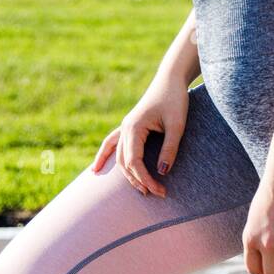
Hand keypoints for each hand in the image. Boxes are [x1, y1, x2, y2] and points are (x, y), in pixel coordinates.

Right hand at [92, 76, 188, 196]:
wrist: (171, 79)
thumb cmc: (175, 100)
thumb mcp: (177, 125)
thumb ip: (170, 149)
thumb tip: (163, 172)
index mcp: (134, 128)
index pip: (134, 162)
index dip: (146, 179)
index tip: (160, 191)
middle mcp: (125, 128)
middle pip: (125, 163)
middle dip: (139, 181)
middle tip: (157, 194)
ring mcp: (125, 126)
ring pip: (118, 157)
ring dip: (128, 175)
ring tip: (142, 190)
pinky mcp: (129, 126)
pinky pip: (111, 144)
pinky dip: (104, 156)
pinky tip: (95, 169)